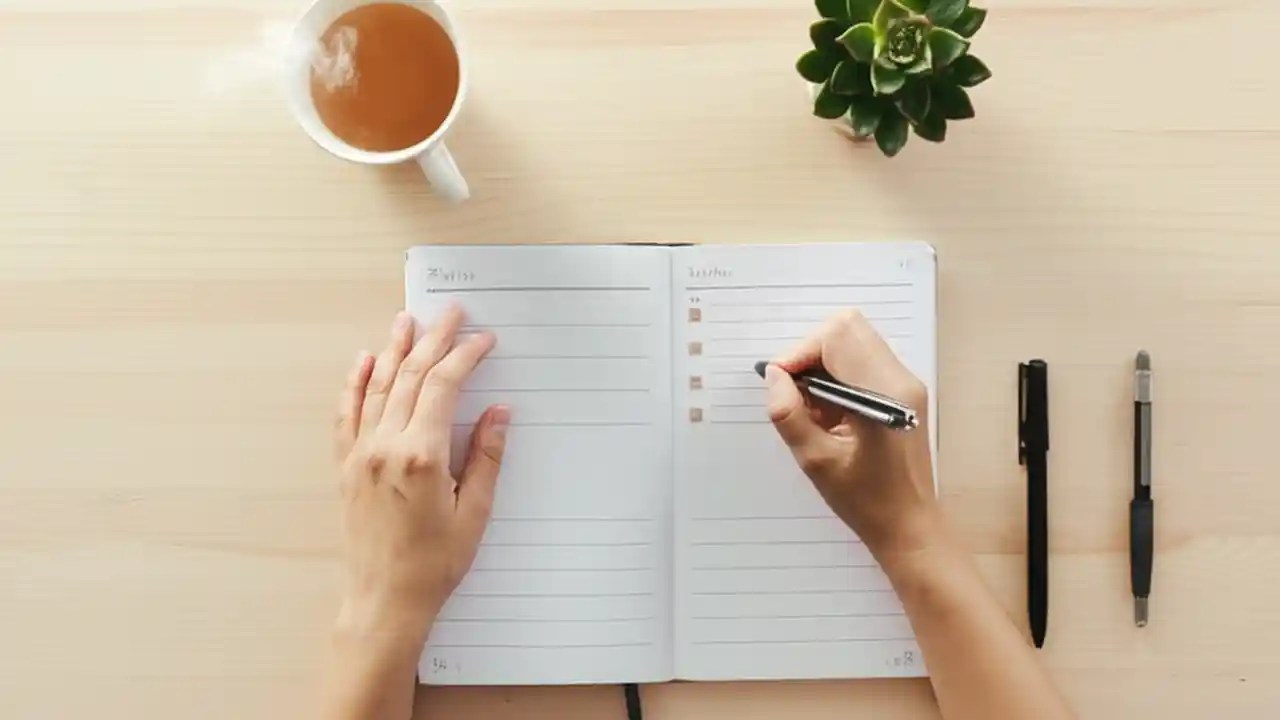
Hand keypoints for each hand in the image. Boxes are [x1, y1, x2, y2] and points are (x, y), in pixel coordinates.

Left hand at [333, 308, 508, 646]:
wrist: (384, 600)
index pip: (444, 387)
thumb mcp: (475, 512)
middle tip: (450, 314)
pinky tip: (362, 362)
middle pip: (411, 376)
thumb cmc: (433, 564)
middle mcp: (386, 446)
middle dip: (433, 339)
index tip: (484, 340)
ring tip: (406, 320)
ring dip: (393, 349)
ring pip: (377, 386)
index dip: (466, 357)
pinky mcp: (346, 467)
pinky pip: (346, 413)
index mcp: (421, 455)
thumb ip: (486, 456)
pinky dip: (354, 383)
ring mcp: (361, 454)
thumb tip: (499, 413)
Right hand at [764, 310, 937, 560]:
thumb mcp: (816, 460)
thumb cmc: (866, 501)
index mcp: (884, 392)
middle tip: (794, 391)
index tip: (779, 383)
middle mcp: (899, 378)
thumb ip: (789, 413)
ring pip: (853, 341)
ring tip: (811, 408)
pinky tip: (827, 413)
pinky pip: (860, 362)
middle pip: (847, 328)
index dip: (799, 352)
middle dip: (810, 352)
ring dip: (821, 364)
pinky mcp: (900, 391)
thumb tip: (773, 376)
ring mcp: (903, 382)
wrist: (909, 525)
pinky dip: (835, 376)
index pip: (836, 336)